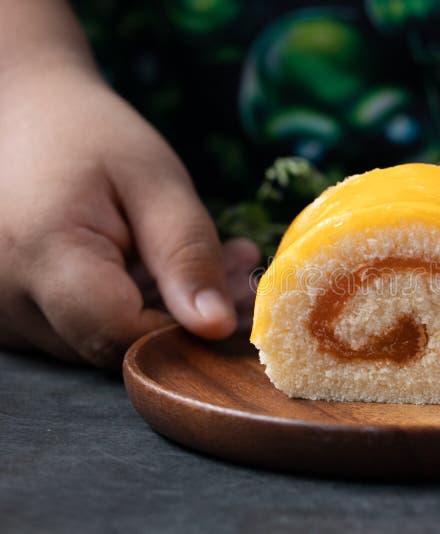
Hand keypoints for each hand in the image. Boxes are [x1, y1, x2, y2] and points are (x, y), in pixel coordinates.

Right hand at [0, 61, 258, 366]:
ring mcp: (3, 315)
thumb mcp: (156, 182)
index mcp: (42, 257)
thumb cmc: (90, 136)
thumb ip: (187, 255)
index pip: (126, 338)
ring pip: (104, 341)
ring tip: (216, 259)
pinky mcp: (12, 317)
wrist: (20, 115)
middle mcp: (7, 301)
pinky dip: (133, 306)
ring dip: (167, 310)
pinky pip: (84, 330)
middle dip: (188, 316)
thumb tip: (217, 328)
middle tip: (239, 266)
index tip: (237, 292)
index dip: (187, 329)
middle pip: (117, 344)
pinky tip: (164, 266)